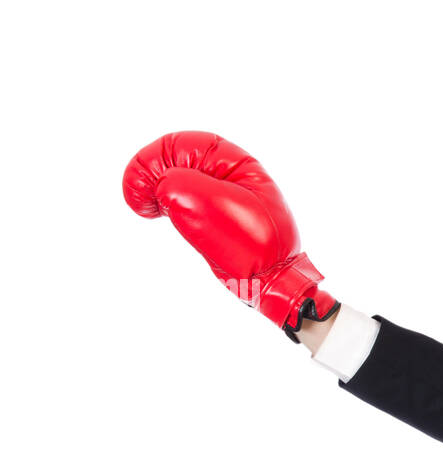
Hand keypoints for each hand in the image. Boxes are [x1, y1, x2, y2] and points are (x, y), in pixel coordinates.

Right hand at [122, 130, 336, 342]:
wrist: (273, 282)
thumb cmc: (253, 246)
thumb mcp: (215, 209)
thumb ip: (184, 187)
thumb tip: (164, 184)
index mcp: (237, 165)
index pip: (187, 144)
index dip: (155, 157)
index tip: (141, 183)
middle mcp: (230, 175)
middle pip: (180, 158)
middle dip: (152, 171)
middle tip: (137, 199)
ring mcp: (223, 196)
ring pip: (179, 178)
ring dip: (156, 186)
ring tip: (143, 206)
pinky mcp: (217, 215)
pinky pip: (185, 196)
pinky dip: (167, 200)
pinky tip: (155, 211)